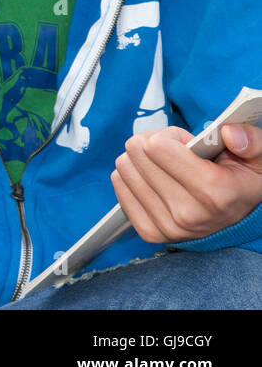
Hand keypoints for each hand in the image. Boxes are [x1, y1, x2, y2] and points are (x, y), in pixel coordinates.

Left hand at [111, 123, 261, 243]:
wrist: (238, 217)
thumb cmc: (243, 180)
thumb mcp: (258, 158)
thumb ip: (251, 141)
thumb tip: (229, 134)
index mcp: (214, 192)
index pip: (156, 146)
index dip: (172, 136)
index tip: (188, 145)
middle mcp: (188, 214)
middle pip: (136, 153)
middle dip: (154, 144)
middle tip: (176, 154)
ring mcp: (167, 226)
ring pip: (124, 168)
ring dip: (143, 160)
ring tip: (169, 168)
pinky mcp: (149, 232)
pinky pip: (119, 187)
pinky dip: (133, 177)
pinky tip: (156, 180)